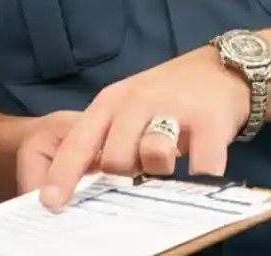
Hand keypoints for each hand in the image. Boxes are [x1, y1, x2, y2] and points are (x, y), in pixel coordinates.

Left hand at [20, 47, 250, 209]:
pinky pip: (200, 166)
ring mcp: (173, 108)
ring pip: (152, 156)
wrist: (220, 69)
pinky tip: (203, 164)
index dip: (63, 174)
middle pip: (114, 158)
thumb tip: (85, 186)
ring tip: (170, 157)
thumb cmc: (167, 98)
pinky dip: (201, 174)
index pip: (79, 143)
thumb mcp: (127, 109)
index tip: (50, 202)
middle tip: (143, 164)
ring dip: (160, 169)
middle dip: (126, 173)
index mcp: (110, 102)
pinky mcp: (210, 120)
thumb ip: (107, 139)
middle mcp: (136, 102)